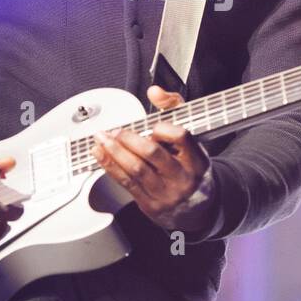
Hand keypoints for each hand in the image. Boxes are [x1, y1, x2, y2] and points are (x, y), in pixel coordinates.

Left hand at [92, 85, 215, 231]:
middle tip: (116, 131)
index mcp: (196, 159)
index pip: (181, 137)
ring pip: (136, 169)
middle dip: (129, 139)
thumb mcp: (190, 139)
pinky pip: (126, 183)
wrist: (198, 208)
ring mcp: (166, 193)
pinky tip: (101, 154)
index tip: (153, 127)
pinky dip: (110, 166)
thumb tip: (154, 91)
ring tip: (102, 138)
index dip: (163, 128)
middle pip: (153, 153)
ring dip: (114, 151)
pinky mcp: (150, 204)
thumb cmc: (191, 167)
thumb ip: (173, 109)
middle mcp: (183, 177)